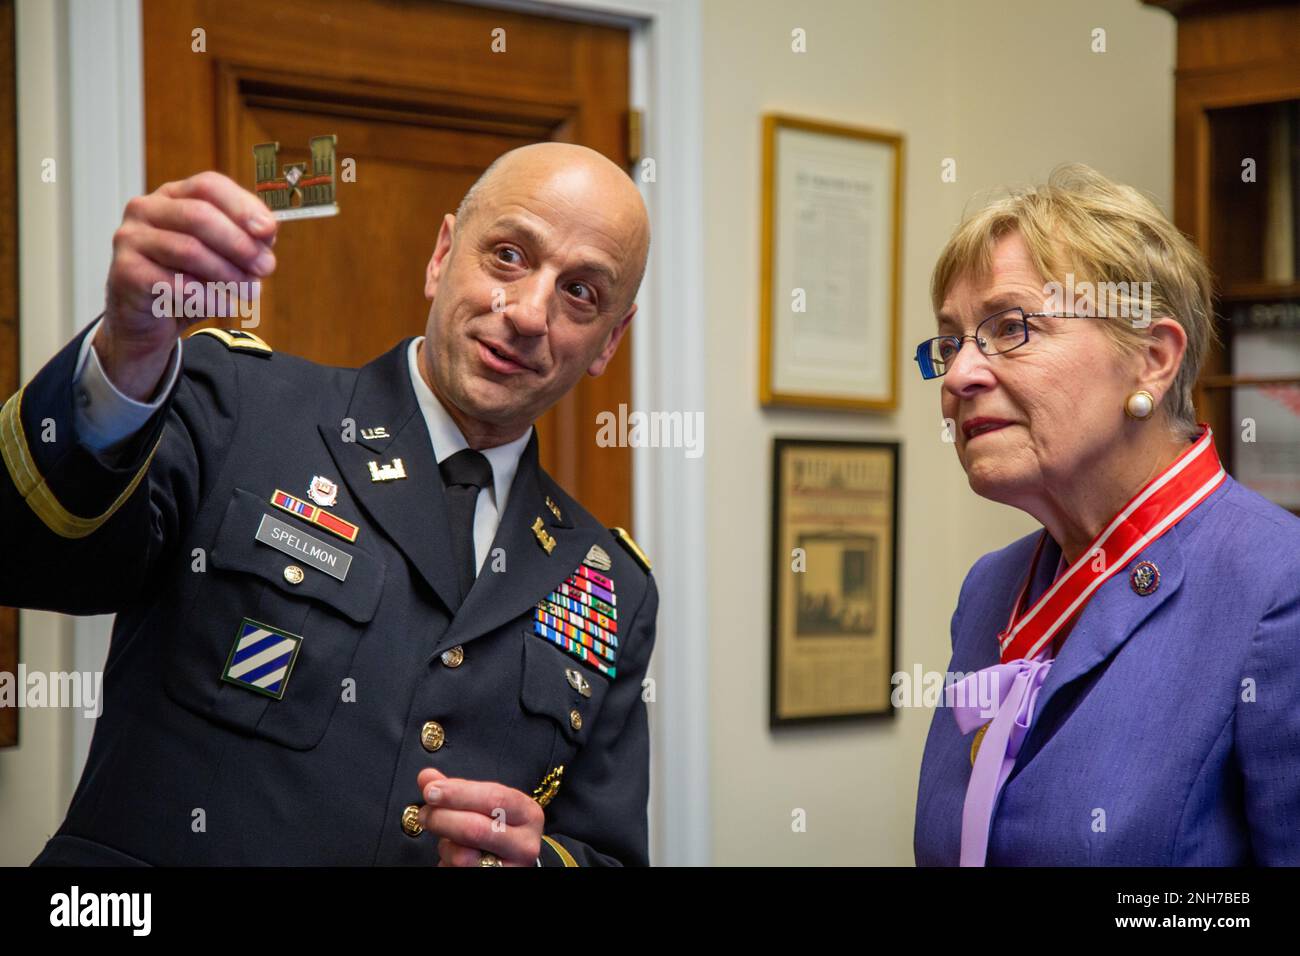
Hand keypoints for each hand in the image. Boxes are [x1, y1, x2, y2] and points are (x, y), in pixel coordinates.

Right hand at [100, 171, 278, 399]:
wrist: (147, 320)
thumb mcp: (221, 257)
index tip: (268, 231)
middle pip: (199, 215)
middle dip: (240, 244)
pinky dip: (207, 297)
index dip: (242, 206)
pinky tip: (224, 305)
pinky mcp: (125, 270)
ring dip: (228, 273)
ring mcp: (131, 238)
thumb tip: (267, 233)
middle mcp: (146, 209)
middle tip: (266, 267)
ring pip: (188, 249)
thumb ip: (244, 240)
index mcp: (172, 196)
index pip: (209, 185)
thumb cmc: (187, 282)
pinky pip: (174, 282)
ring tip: (250, 292)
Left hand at [416, 767, 545, 866]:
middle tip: (424, 815)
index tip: (431, 791)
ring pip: (464, 857)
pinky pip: (458, 871)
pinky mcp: (496, 880)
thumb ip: (457, 791)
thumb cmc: (497, 828)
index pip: (494, 798)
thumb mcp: (485, 805)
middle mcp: (525, 844)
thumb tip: (427, 777)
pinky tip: (452, 855)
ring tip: (445, 840)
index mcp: (528, 814)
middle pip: (475, 828)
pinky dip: (447, 862)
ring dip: (444, 846)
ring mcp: (511, 868)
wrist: (511, 862)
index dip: (458, 793)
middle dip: (441, 818)